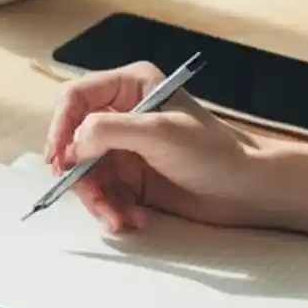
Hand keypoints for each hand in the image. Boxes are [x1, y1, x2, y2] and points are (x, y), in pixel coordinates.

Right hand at [44, 61, 263, 231]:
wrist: (248, 191)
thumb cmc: (215, 153)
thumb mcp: (160, 132)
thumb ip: (109, 130)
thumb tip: (72, 145)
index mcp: (130, 87)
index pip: (75, 98)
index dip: (60, 127)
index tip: (59, 158)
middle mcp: (123, 114)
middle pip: (74, 142)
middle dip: (81, 175)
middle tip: (91, 197)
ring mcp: (125, 148)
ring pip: (85, 174)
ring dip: (98, 200)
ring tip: (120, 218)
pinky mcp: (130, 178)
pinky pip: (103, 194)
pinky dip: (112, 210)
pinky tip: (133, 219)